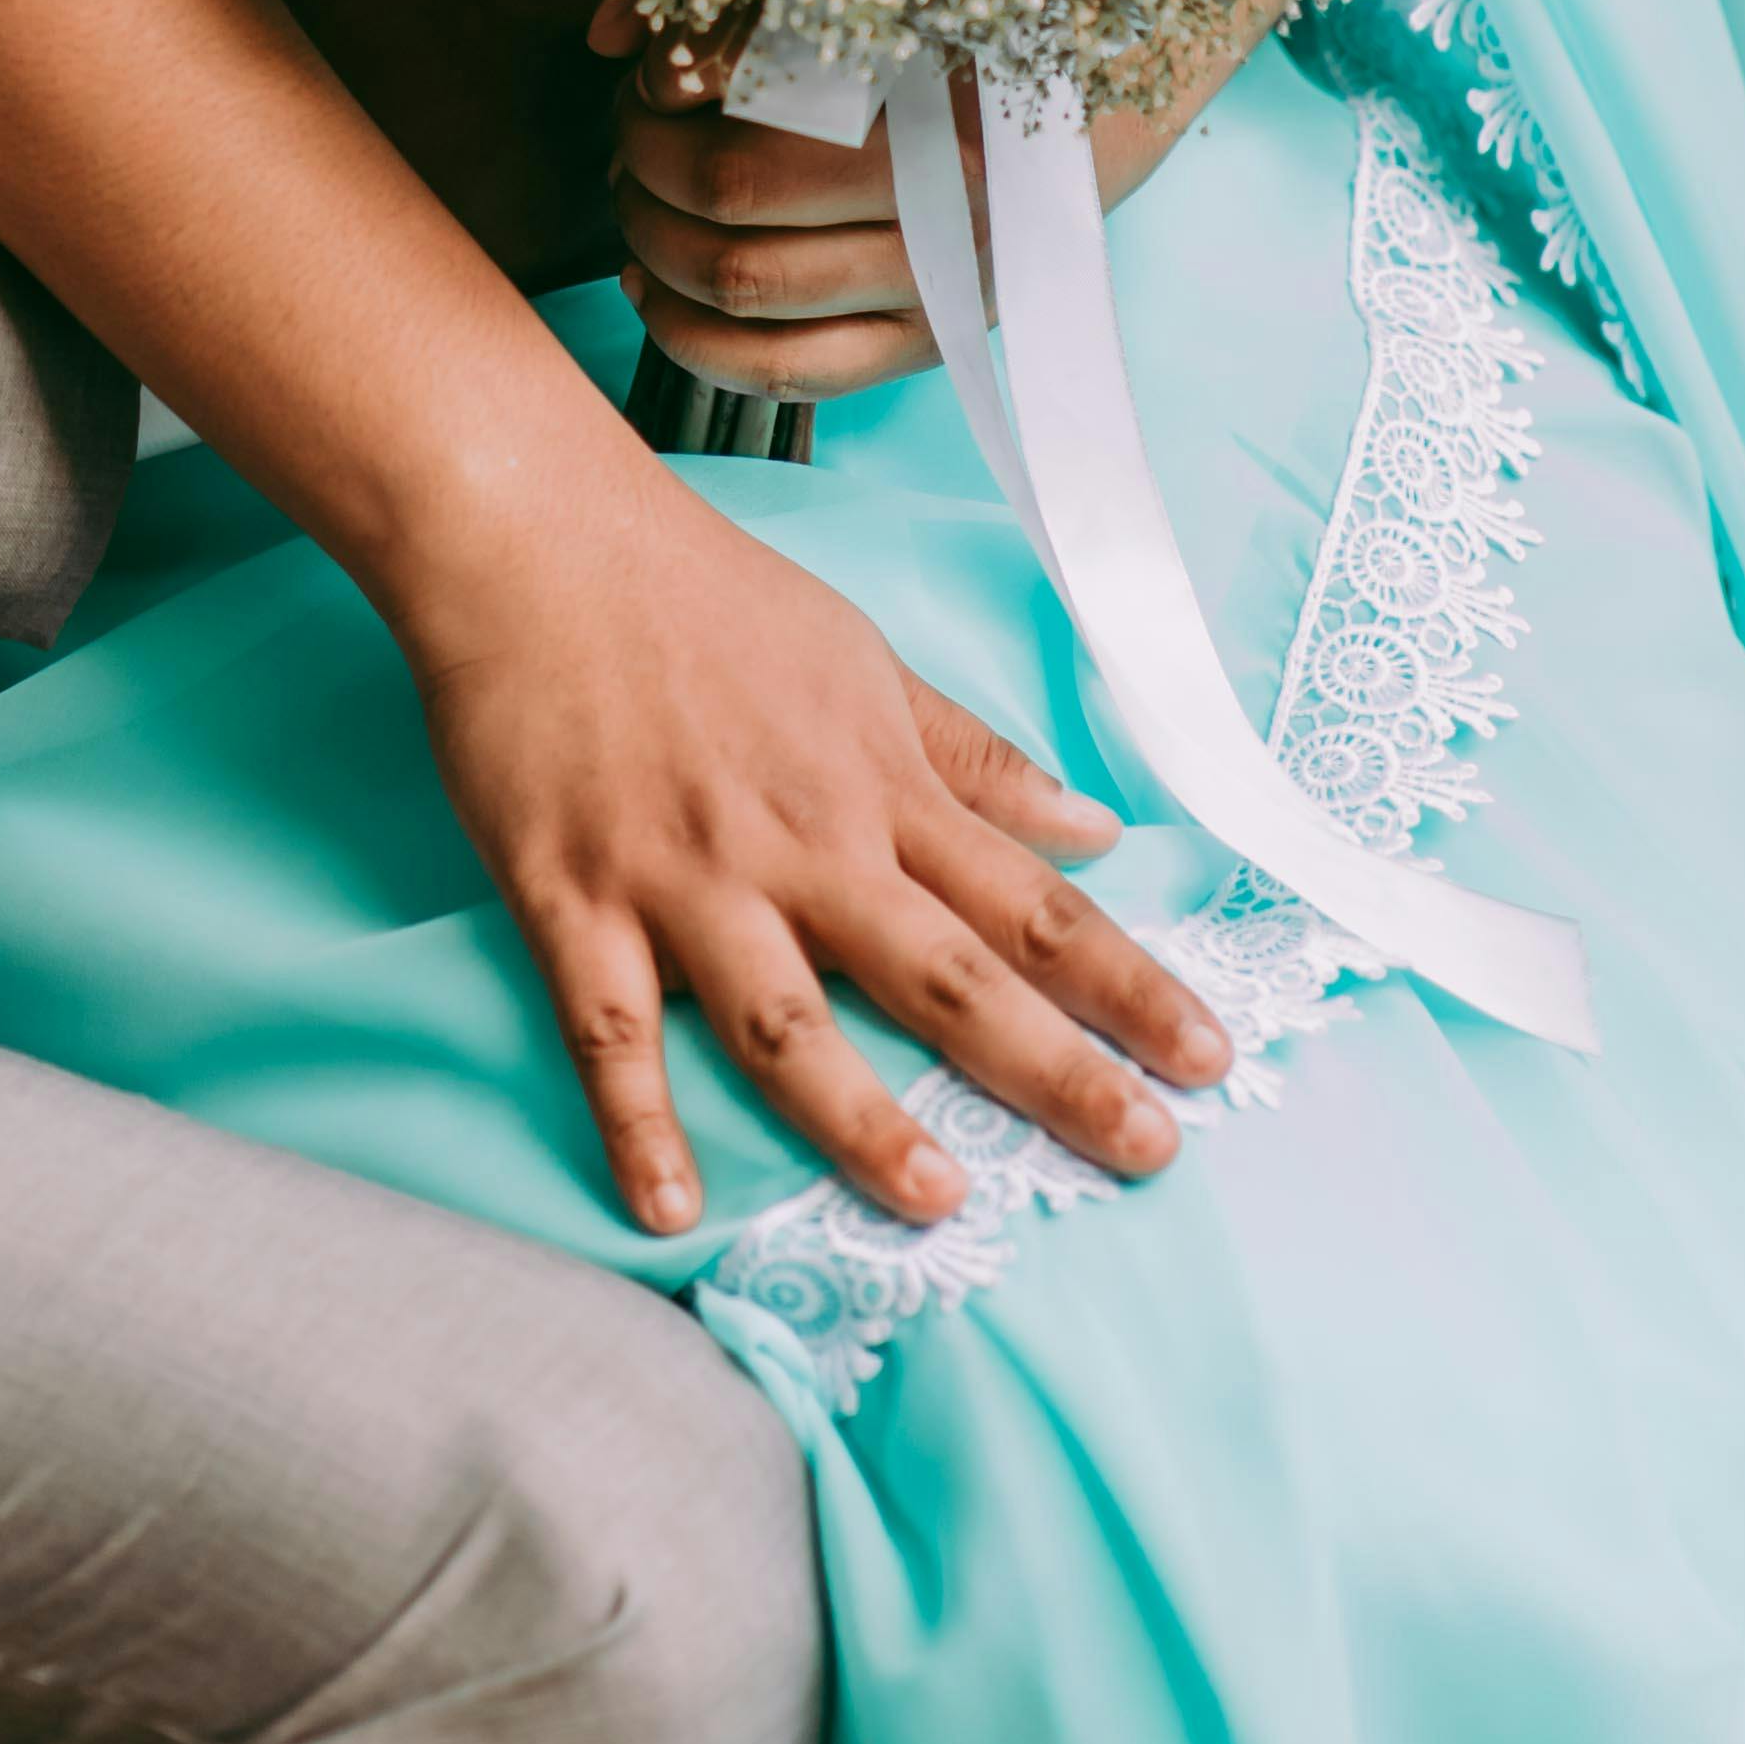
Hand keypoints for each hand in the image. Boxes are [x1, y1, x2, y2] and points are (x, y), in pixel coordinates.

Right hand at [390, 426, 1231, 1238]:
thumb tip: (1092, 827)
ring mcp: (685, 878)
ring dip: (865, 1119)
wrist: (535, 536)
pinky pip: (612, 1031)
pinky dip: (638, 1122)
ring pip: (789, 1023)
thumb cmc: (702, 592)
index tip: (1209, 1059)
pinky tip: (668, 1207)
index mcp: (874, 785)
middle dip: (1054, 1068)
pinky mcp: (575, 899)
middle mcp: (800, 843)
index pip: (1028, 902)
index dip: (1125, 984)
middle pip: (945, 974)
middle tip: (1149, 1151)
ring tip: (939, 1203)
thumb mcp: (861, 656)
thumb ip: (971, 757)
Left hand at [599, 3, 1270, 407]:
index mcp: (940, 108)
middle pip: (727, 199)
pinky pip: (783, 374)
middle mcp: (946, 210)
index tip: (651, 70)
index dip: (666, 94)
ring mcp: (937, 291)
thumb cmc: (978, 27)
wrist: (1108, 107)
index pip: (752, 115)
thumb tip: (610, 30)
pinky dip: (691, 339)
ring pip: (740, 292)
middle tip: (629, 128)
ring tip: (633, 194)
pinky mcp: (926, 347)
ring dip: (649, 241)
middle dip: (643, 161)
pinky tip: (650, 287)